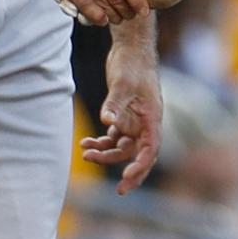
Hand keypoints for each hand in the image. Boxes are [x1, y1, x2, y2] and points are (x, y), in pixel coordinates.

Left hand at [82, 26, 163, 191]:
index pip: (150, 149)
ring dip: (106, 155)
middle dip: (130, 173)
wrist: (130, 48)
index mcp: (152, 118)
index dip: (141, 165)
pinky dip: (101, 143)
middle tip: (120, 191)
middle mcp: (146, 123)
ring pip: (123, 148)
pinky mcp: (123, 116)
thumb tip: (106, 122)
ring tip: (85, 153)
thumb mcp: (122, 84)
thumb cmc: (132, 64)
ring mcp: (135, 121)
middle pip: (140, 155)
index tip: (126, 177)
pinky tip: (85, 143)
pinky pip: (113, 137)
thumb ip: (114, 103)